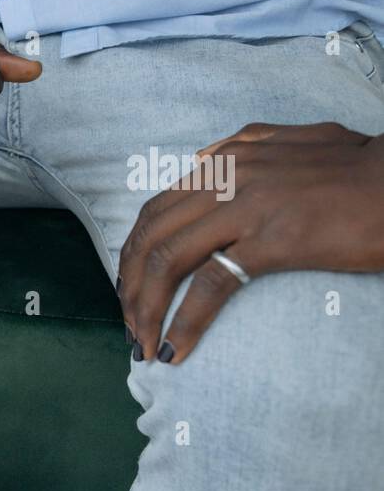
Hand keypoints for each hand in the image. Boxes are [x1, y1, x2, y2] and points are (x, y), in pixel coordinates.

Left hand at [119, 122, 383, 364]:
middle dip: (129, 288)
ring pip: (167, 260)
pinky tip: (176, 349)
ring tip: (143, 345)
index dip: (133, 255)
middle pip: (150, 237)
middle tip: (129, 327)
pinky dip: (185, 322)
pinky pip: (211, 285)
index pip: (156, 208)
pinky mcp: (274, 240)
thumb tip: (206, 157)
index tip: (130, 290)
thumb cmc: (362, 166)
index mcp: (227, 157)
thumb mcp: (295, 141)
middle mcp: (227, 176)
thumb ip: (247, 147)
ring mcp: (247, 206)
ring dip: (146, 309)